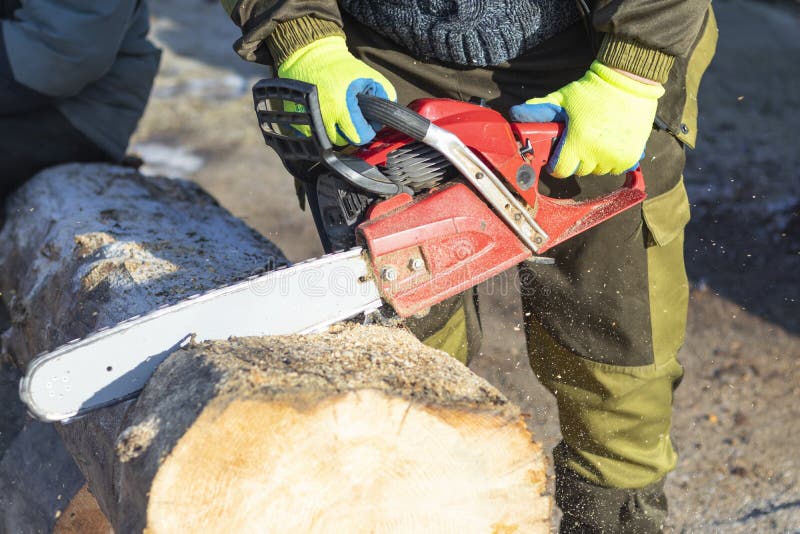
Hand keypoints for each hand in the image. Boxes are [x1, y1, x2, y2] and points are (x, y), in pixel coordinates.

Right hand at [278, 36, 396, 145]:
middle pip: (345, 141)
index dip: (368, 131)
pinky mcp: (298, 121)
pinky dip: (323, 129)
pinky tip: (327, 115)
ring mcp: (309, 121)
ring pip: (329, 140)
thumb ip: (383, 92)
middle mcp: (324, 118)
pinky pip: (315, 135)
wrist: (308, 55)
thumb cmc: (338, 65)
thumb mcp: (367, 75)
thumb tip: (389, 110)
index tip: (368, 123)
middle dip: (352, 131)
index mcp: (341, 108)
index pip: (360, 137)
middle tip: (354, 118)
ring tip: (340, 116)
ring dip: (337, 132)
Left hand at [509, 61, 663, 177]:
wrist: (629, 81)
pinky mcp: (631, 156)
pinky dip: (612, 160)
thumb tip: (516, 113)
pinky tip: (609, 143)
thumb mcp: (563, 97)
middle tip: (578, 141)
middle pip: (579, 171)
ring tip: (595, 139)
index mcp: (577, 141)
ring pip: (598, 171)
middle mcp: (597, 153)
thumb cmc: (593, 89)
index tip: (558, 157)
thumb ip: (540, 108)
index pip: (560, 170)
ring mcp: (615, 157)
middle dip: (575, 159)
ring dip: (594, 161)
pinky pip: (616, 169)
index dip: (556, 164)